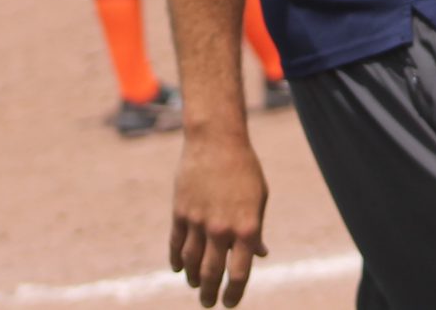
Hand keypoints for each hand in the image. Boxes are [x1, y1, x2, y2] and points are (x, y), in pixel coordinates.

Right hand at [170, 134, 269, 306]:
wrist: (217, 141)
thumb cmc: (245, 169)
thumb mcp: (259, 199)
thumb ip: (256, 229)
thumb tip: (259, 254)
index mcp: (247, 228)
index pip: (240, 273)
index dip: (234, 293)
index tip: (229, 303)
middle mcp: (221, 229)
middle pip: (212, 274)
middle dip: (209, 293)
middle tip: (208, 303)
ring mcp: (198, 222)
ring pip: (191, 263)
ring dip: (193, 279)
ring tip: (196, 285)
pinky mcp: (180, 213)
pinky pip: (176, 244)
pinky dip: (176, 260)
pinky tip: (179, 268)